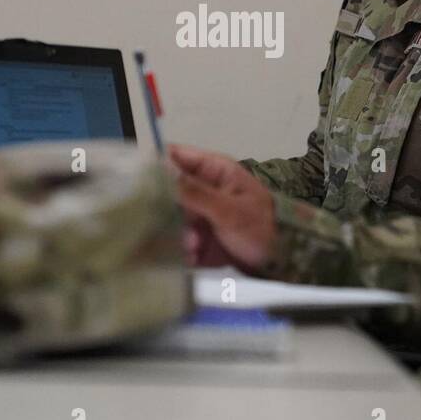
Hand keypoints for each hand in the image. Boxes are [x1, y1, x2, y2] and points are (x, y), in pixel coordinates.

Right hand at [166, 143, 278, 272]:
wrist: (282, 262)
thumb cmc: (262, 227)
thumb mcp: (229, 210)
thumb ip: (195, 192)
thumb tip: (161, 169)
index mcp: (212, 171)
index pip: (175, 157)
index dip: (155, 165)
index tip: (137, 181)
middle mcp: (202, 190)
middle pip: (167, 192)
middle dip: (168, 212)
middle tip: (180, 226)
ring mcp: (199, 215)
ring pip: (170, 220)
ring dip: (177, 235)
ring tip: (194, 247)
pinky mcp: (198, 240)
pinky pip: (178, 242)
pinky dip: (183, 252)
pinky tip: (193, 259)